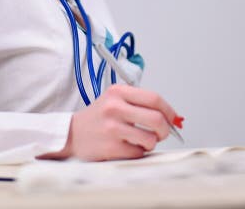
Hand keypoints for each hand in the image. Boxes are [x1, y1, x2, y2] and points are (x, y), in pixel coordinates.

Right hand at [41, 84, 178, 160]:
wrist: (71, 133)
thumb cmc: (98, 117)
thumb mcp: (115, 99)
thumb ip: (140, 103)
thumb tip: (171, 117)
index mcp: (118, 92)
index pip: (154, 98)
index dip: (169, 110)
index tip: (174, 118)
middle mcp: (115, 107)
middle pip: (156, 119)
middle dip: (166, 129)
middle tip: (163, 133)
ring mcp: (112, 128)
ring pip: (150, 138)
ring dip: (151, 143)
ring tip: (142, 141)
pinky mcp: (110, 147)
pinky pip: (138, 152)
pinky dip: (138, 152)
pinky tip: (128, 146)